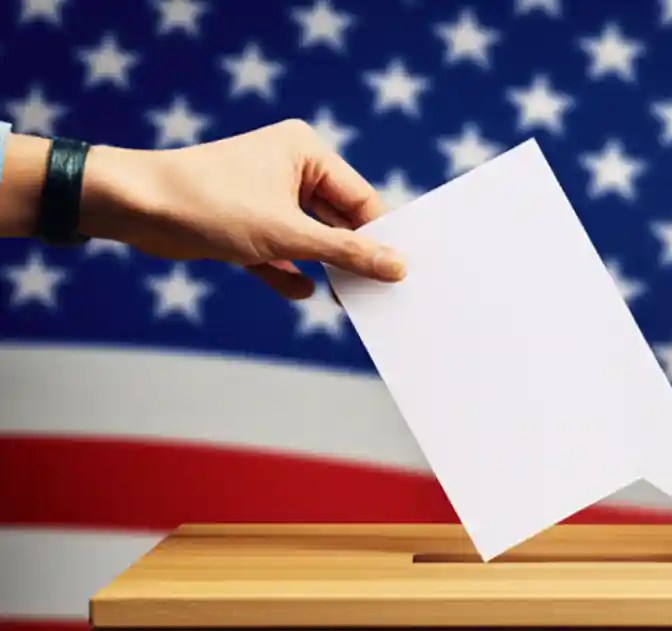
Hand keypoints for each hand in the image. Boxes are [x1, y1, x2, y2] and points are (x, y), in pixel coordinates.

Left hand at [79, 119, 404, 298]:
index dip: (380, 236)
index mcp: (306, 152)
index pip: (360, 198)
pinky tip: (300, 289)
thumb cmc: (209, 204)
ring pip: (311, 238)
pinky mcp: (245, 224)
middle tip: (375, 291)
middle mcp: (290, 168)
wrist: (133, 207)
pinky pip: (281, 251)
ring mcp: (267, 196)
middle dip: (350, 255)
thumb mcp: (288, 234)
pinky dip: (288, 271)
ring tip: (345, 298)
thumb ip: (347, 252)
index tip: (400, 273)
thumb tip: (397, 267)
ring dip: (322, 266)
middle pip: (338, 220)